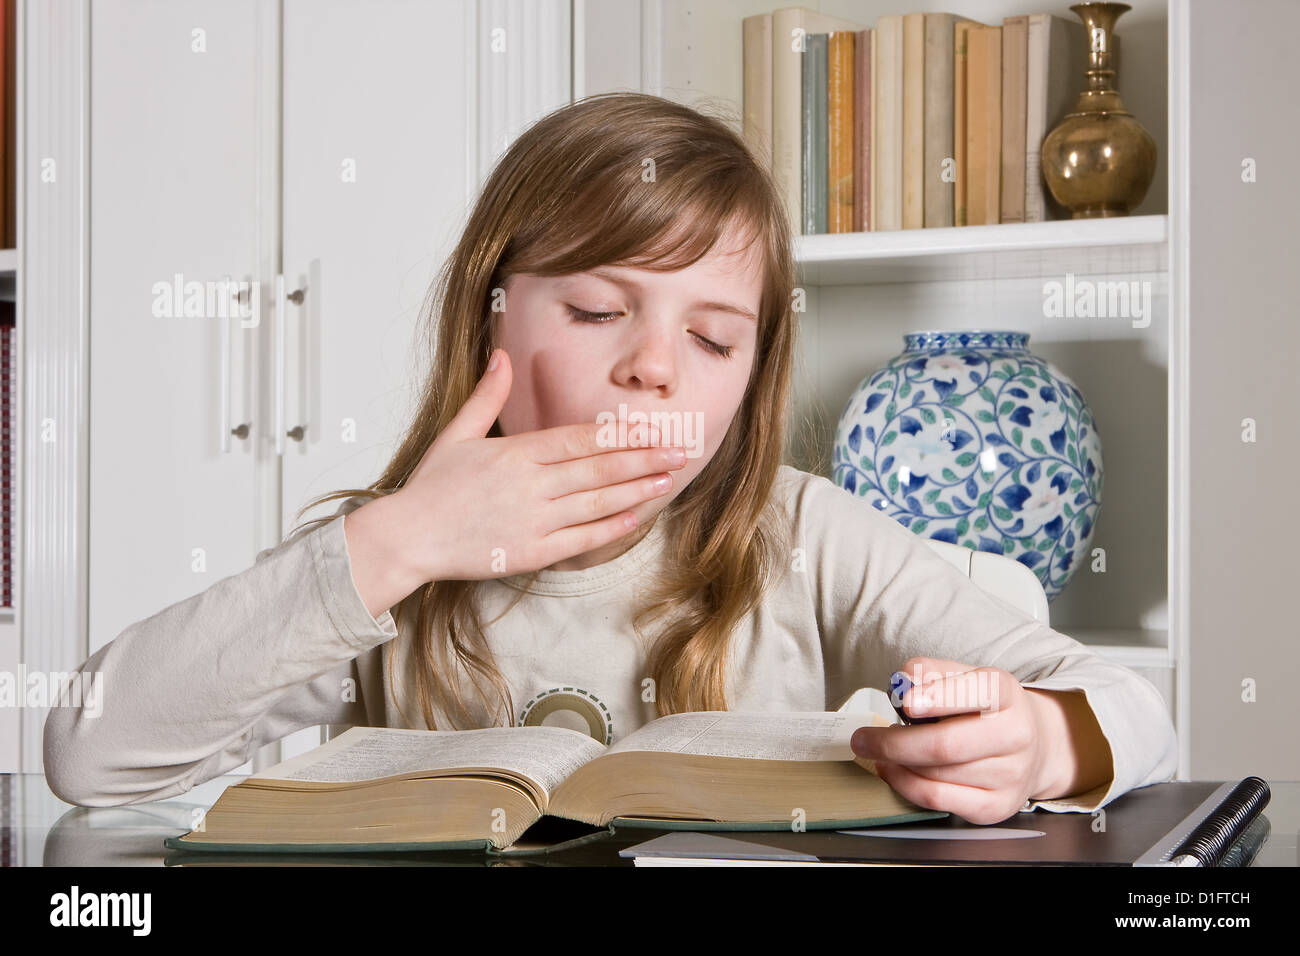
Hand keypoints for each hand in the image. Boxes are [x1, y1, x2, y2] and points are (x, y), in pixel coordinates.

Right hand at [387, 348, 686, 582]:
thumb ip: (486, 395)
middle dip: (644, 458)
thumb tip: (502, 356)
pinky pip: (581, 539)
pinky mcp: (531, 553)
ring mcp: (533, 520)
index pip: (581, 439)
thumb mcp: (457, 434)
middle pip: (599, 468)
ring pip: (597, 502)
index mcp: (516, 453)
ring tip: (667, 479)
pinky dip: (611, 528)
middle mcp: (530, 485)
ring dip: (636, 490)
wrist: (407, 538)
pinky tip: (636, 517)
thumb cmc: (431, 488)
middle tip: (680, 450)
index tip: (652, 428)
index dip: (622, 434)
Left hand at [849, 656, 1061, 824]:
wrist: (1034, 747)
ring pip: (934, 774)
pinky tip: (892, 770)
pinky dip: (904, 784)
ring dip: (896, 762)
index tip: (906, 703)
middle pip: (945, 745)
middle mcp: (1015, 735)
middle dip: (894, 742)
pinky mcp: (995, 806)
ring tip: (881, 749)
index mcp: (1007, 694)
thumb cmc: (984, 709)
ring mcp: (1009, 775)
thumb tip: (901, 681)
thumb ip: (931, 672)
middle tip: (863, 738)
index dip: (939, 698)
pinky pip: (937, 799)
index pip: (976, 693)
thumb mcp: (965, 678)